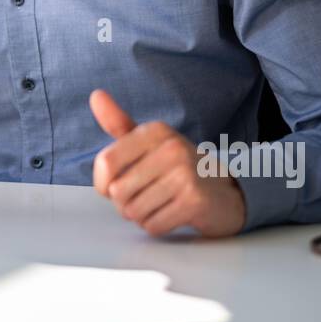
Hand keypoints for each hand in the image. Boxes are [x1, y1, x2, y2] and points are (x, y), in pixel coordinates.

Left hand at [90, 89, 245, 237]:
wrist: (224, 192)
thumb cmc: (177, 168)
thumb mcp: (148, 141)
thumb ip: (118, 123)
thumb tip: (96, 95)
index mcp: (155, 131)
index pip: (106, 162)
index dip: (102, 183)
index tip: (112, 186)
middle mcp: (171, 148)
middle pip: (118, 191)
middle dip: (124, 203)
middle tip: (145, 196)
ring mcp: (185, 174)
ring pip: (134, 211)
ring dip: (141, 216)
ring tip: (159, 203)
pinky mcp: (195, 201)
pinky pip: (153, 225)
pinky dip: (157, 226)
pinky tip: (171, 214)